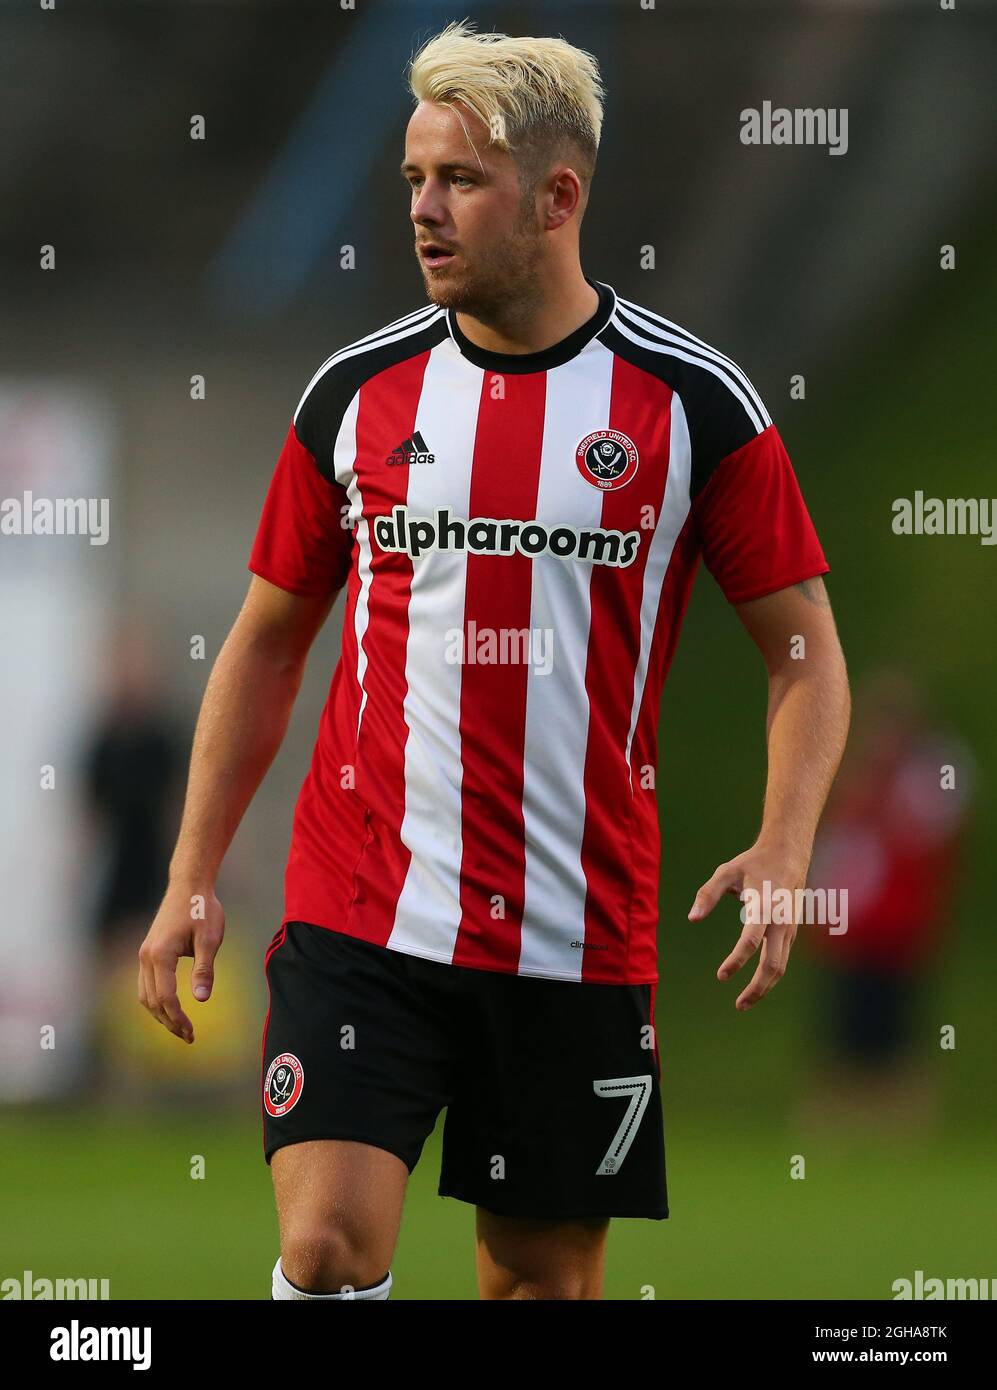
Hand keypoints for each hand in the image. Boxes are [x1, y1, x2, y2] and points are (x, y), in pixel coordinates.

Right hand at [137, 883, 224, 1042]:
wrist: (188, 885)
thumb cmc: (202, 909)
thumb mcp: (210, 938)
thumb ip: (204, 969)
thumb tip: (201, 999)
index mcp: (160, 954)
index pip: (166, 997)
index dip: (178, 1017)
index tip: (192, 1032)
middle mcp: (146, 956)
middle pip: (153, 1000)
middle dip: (169, 1022)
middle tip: (189, 1037)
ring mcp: (144, 954)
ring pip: (145, 995)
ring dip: (160, 1014)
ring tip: (180, 1028)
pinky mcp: (148, 952)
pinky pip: (146, 984)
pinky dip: (156, 1001)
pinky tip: (171, 1008)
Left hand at [687, 843, 809, 1009]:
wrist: (789, 853)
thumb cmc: (754, 862)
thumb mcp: (726, 871)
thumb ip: (708, 894)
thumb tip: (692, 918)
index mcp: (764, 906)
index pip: (751, 941)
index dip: (736, 961)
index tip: (721, 976)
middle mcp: (781, 922)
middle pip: (773, 964)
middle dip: (757, 988)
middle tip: (738, 1006)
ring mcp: (789, 928)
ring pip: (781, 966)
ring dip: (765, 987)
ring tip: (744, 1002)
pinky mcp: (792, 931)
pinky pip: (782, 959)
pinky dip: (770, 976)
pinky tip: (756, 985)